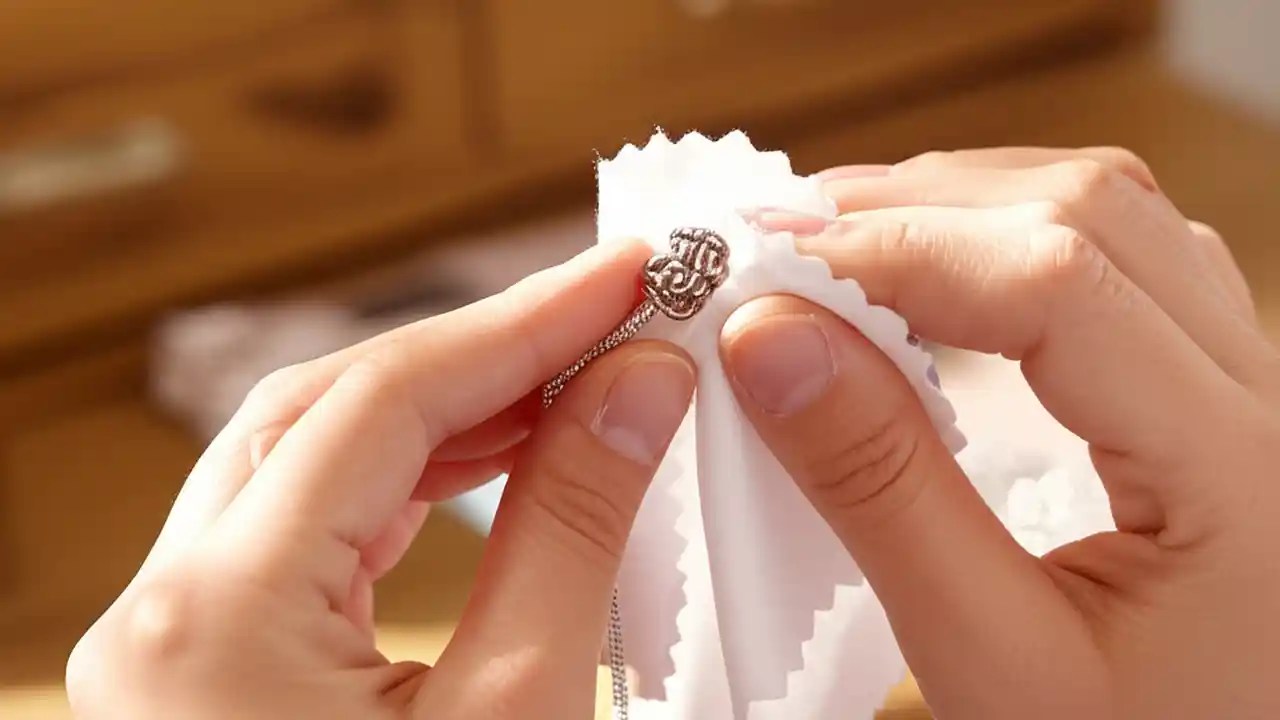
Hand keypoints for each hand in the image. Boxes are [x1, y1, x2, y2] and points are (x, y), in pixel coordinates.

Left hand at [66, 241, 695, 719]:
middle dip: (479, 352)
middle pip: (328, 410)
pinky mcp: (209, 665)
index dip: (519, 323)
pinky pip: (307, 529)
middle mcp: (164, 609)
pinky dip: (408, 483)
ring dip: (446, 411)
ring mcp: (173, 639)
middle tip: (603, 318)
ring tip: (569, 379)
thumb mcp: (520, 719)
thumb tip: (634, 386)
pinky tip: (495, 462)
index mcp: (217, 617)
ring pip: (310, 460)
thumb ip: (572, 530)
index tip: (622, 276)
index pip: (383, 401)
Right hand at [727, 148, 1278, 718]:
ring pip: (1109, 214)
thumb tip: (768, 337)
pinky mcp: (1209, 391)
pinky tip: (934, 267)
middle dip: (916, 209)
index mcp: (1240, 467)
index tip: (768, 271)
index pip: (1059, 282)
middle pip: (1089, 214)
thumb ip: (882, 491)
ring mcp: (1249, 383)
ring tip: (836, 243)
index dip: (897, 253)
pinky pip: (1118, 257)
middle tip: (780, 242)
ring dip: (960, 206)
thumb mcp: (992, 659)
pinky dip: (1005, 235)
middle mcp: (1268, 397)